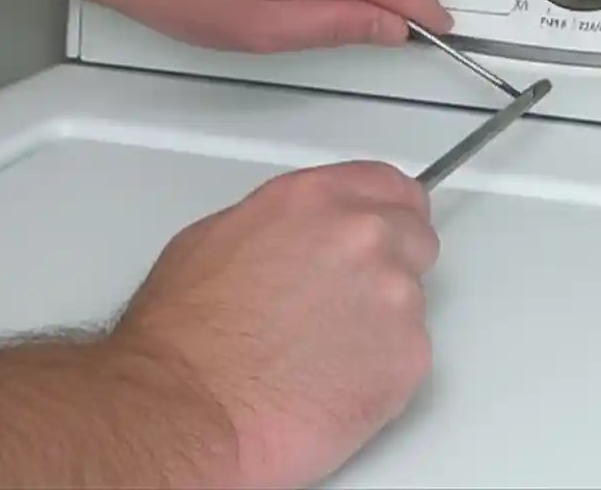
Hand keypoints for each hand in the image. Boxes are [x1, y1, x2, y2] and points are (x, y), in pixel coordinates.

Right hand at [107, 161, 439, 487]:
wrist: (187, 414)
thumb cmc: (185, 341)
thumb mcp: (214, 240)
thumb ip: (285, 224)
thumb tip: (305, 235)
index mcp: (318, 200)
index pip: (392, 186)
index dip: (391, 212)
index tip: (389, 229)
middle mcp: (365, 237)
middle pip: (415, 240)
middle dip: (390, 267)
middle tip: (343, 307)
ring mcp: (395, 296)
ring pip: (412, 303)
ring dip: (381, 323)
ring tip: (318, 356)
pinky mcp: (409, 355)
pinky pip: (409, 356)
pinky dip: (381, 370)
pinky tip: (330, 384)